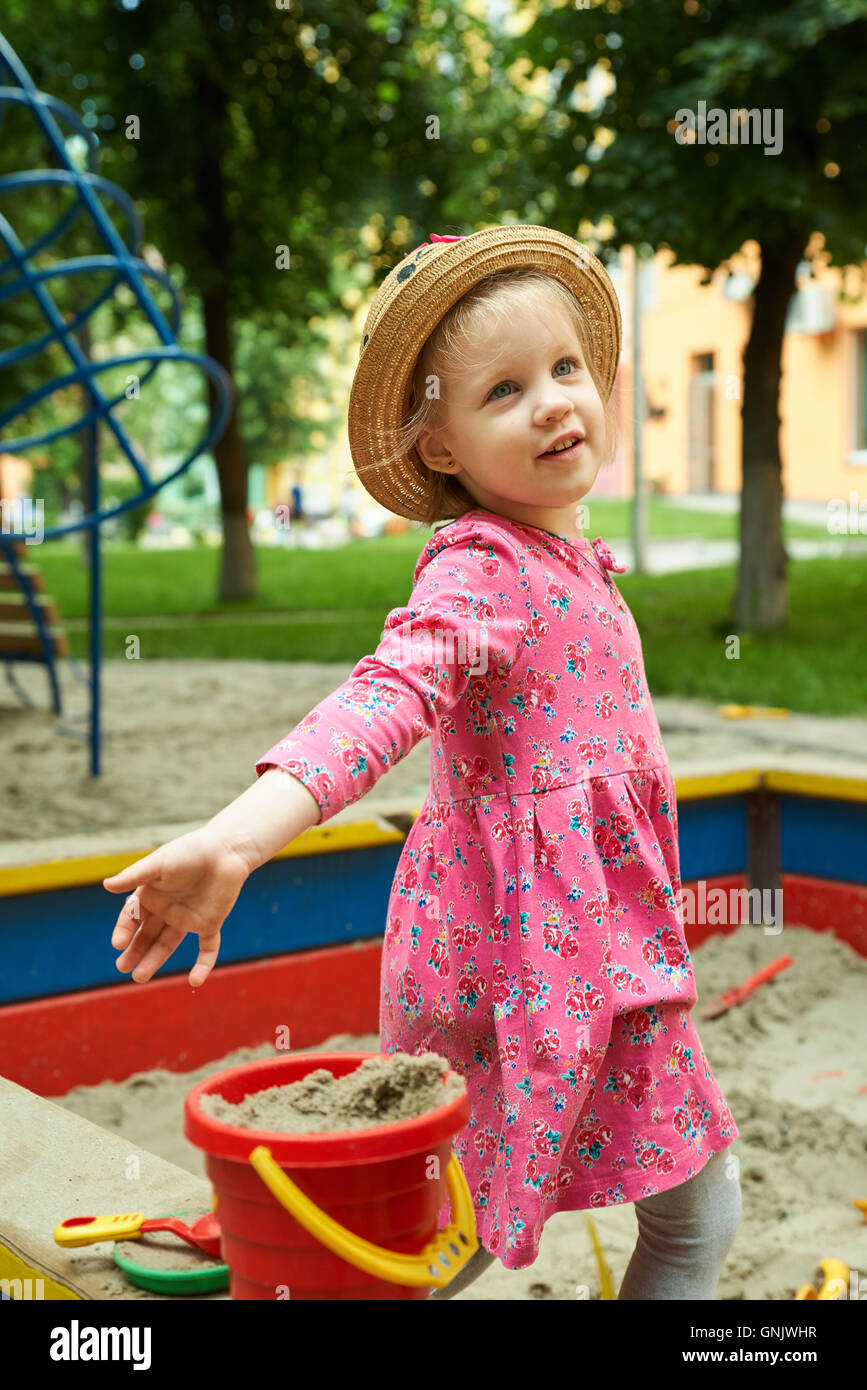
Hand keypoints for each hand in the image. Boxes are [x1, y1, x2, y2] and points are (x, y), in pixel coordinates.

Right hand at [103, 826, 252, 986]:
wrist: (226, 849)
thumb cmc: (190, 851)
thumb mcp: (160, 862)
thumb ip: (136, 875)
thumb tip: (107, 885)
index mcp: (151, 894)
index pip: (132, 917)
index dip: (124, 930)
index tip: (118, 944)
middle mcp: (166, 909)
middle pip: (146, 935)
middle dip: (134, 951)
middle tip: (122, 968)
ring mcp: (188, 918)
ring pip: (167, 944)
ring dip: (154, 960)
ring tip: (139, 978)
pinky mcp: (210, 923)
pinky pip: (207, 948)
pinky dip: (203, 964)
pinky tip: (196, 981)